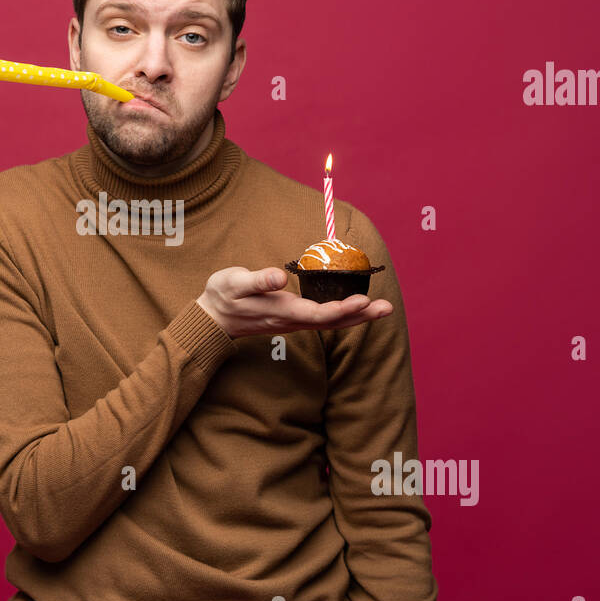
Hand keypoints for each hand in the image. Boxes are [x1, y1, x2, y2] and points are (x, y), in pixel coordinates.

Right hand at [195, 266, 391, 338]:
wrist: (213, 318)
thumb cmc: (224, 296)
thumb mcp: (234, 283)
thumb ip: (257, 280)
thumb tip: (279, 276)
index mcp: (281, 311)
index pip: (318, 313)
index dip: (342, 309)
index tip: (363, 300)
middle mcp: (292, 321)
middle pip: (332, 322)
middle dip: (360, 315)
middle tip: (387, 307)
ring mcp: (294, 323)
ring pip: (331, 323)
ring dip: (357, 317)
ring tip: (382, 309)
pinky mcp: (294, 320)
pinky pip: (324, 321)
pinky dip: (344, 316)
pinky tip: (358, 309)